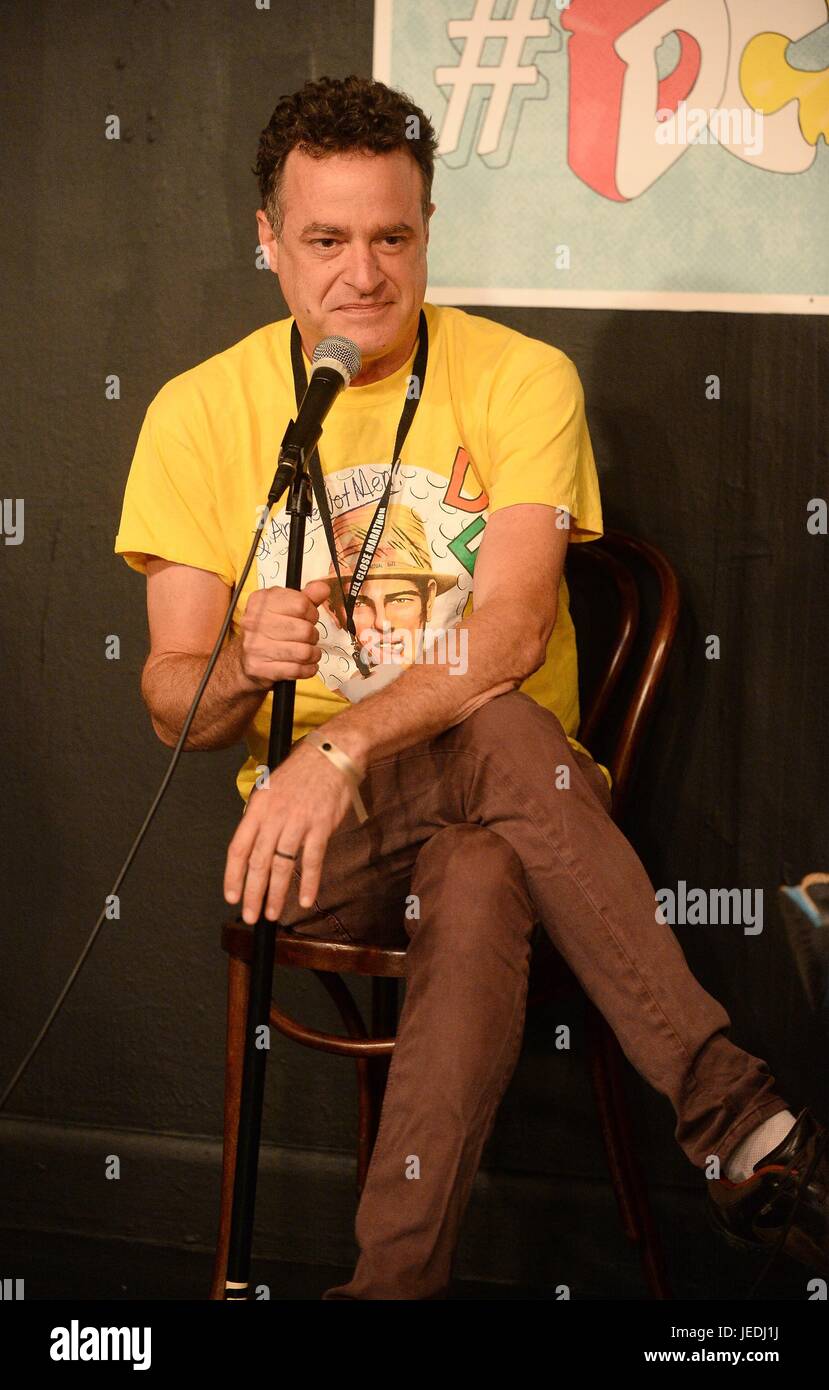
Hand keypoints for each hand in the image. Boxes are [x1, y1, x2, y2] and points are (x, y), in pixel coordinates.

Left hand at [223, 740, 353, 924]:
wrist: (332, 753)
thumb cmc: (303, 769)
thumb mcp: (271, 786)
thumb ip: (261, 815)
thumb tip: (254, 841)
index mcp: (258, 807)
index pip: (238, 848)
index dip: (233, 876)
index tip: (232, 896)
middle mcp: (274, 816)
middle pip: (258, 862)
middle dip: (252, 893)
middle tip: (250, 915)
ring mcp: (297, 821)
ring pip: (281, 865)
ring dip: (276, 893)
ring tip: (271, 913)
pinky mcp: (320, 826)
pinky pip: (312, 860)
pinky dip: (308, 882)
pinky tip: (304, 900)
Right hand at [238, 578, 332, 690]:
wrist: (242, 659)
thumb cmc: (268, 630)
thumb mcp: (284, 607)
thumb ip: (306, 597)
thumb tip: (323, 588)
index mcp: (261, 601)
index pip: (301, 604)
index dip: (312, 613)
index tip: (308, 618)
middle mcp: (254, 622)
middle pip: (305, 630)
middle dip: (313, 636)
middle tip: (307, 638)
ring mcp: (256, 646)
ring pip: (304, 652)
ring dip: (313, 654)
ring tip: (308, 652)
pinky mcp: (260, 668)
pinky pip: (297, 670)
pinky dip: (308, 669)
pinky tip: (305, 665)